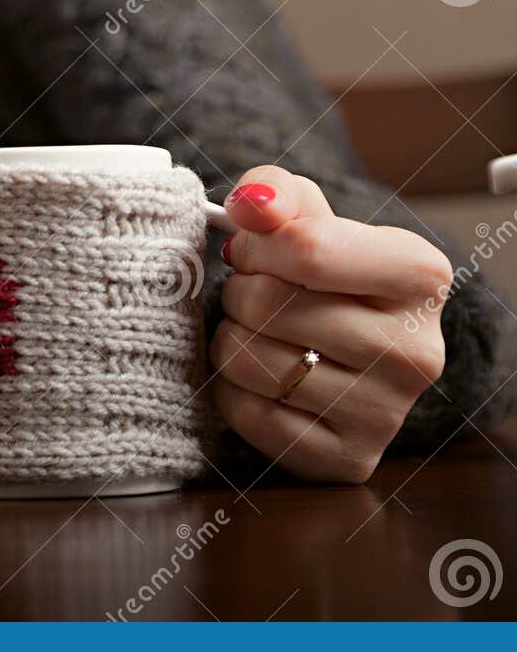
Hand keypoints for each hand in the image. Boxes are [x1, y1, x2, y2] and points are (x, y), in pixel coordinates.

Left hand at [209, 165, 453, 483]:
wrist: (343, 345)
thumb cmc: (320, 273)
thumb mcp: (306, 217)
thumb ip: (274, 193)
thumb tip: (252, 204)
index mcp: (421, 275)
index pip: (306, 249)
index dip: (257, 246)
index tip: (251, 249)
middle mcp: (418, 350)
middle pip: (268, 305)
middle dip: (239, 293)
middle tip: (255, 296)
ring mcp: (387, 412)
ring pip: (248, 360)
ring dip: (230, 339)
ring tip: (258, 333)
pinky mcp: (349, 458)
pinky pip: (247, 414)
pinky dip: (231, 390)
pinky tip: (260, 376)